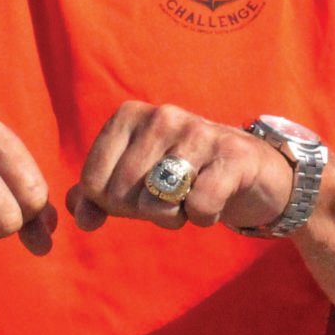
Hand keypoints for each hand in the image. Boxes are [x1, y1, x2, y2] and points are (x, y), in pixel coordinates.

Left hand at [67, 101, 295, 234]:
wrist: (252, 171)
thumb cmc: (184, 174)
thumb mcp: (136, 181)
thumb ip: (97, 196)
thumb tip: (81, 217)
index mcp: (129, 116)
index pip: (92, 182)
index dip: (112, 205)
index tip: (138, 194)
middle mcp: (162, 116)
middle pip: (123, 196)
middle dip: (144, 213)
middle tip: (170, 200)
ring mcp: (198, 132)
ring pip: (157, 203)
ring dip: (173, 217)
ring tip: (190, 199)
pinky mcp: (233, 154)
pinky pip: (198, 206)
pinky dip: (204, 217)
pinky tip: (216, 199)